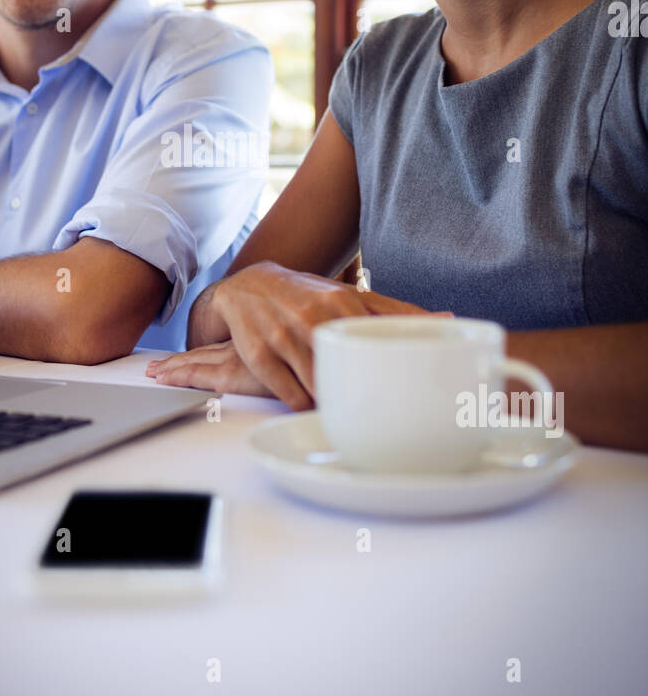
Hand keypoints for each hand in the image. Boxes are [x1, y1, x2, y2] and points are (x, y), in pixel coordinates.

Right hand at [148, 262, 451, 408]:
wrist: (246, 288)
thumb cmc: (307, 296)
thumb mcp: (351, 296)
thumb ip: (398, 311)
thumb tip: (450, 319)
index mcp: (345, 302)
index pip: (385, 338)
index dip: (405, 369)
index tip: (427, 391)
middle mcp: (314, 317)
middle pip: (351, 373)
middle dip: (366, 394)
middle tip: (377, 407)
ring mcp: (284, 336)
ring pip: (321, 388)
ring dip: (333, 403)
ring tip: (342, 405)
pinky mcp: (260, 356)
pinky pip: (292, 397)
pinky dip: (305, 405)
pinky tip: (310, 399)